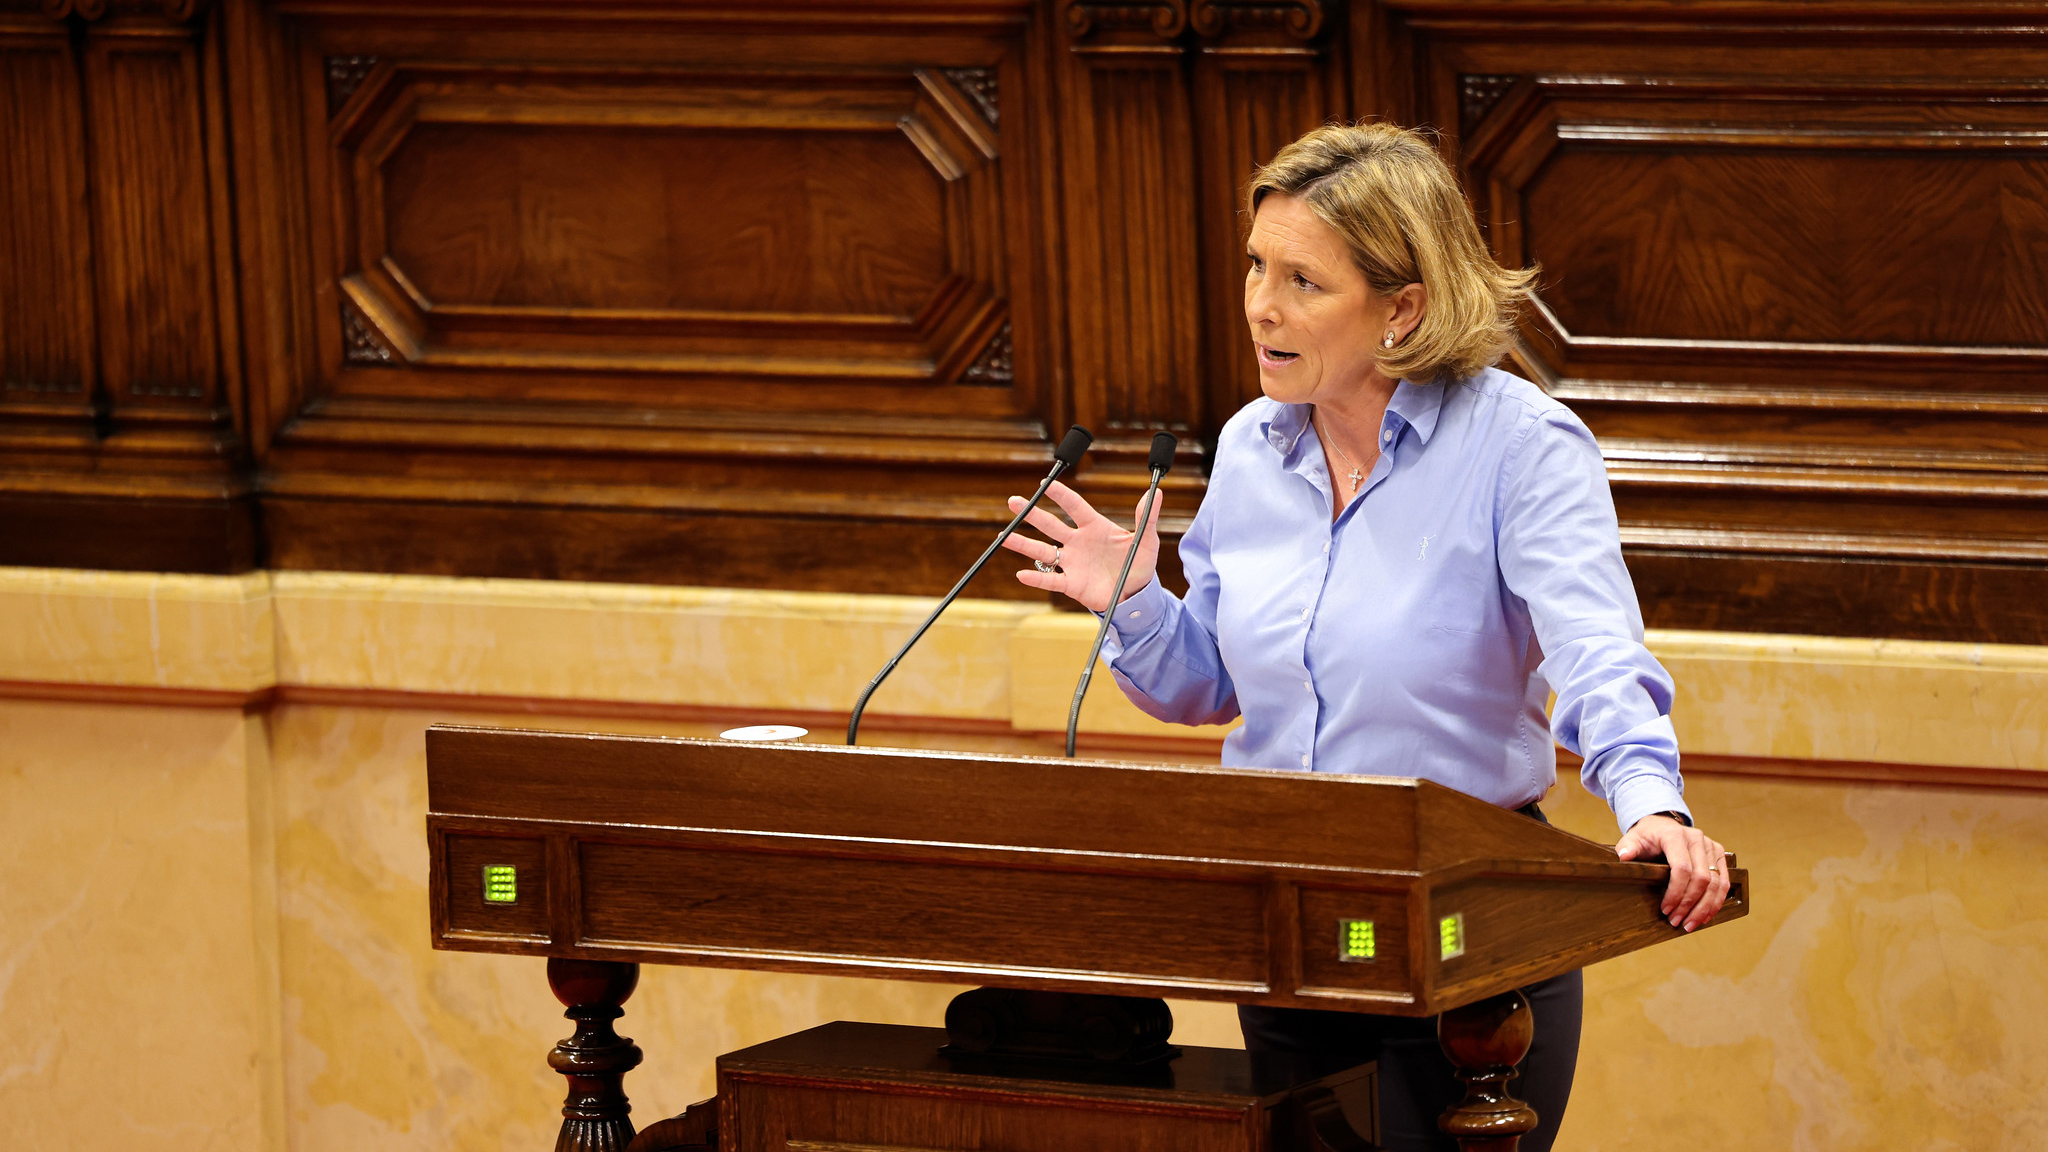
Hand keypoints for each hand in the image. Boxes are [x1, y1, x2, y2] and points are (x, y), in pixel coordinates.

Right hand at [999, 480, 1163, 612]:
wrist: (1135, 594)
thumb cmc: (1138, 564)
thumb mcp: (1147, 541)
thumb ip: (1147, 518)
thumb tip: (1156, 492)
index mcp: (1094, 527)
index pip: (1075, 507)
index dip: (1061, 495)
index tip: (1047, 483)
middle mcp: (1078, 542)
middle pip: (1051, 525)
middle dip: (1032, 513)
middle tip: (1014, 501)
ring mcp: (1072, 563)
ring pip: (1043, 550)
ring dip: (1024, 543)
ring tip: (1004, 536)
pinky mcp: (1071, 584)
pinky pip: (1051, 580)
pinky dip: (1036, 578)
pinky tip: (1022, 574)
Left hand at [1616, 815, 1729, 931]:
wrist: (1662, 825)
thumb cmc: (1647, 836)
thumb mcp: (1633, 839)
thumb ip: (1627, 847)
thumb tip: (1624, 857)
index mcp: (1674, 835)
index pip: (1682, 868)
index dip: (1676, 892)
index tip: (1665, 909)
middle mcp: (1696, 839)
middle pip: (1701, 878)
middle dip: (1689, 904)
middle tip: (1676, 922)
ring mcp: (1710, 846)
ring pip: (1716, 883)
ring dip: (1704, 908)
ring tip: (1690, 924)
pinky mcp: (1719, 854)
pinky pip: (1723, 881)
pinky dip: (1716, 901)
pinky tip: (1705, 915)